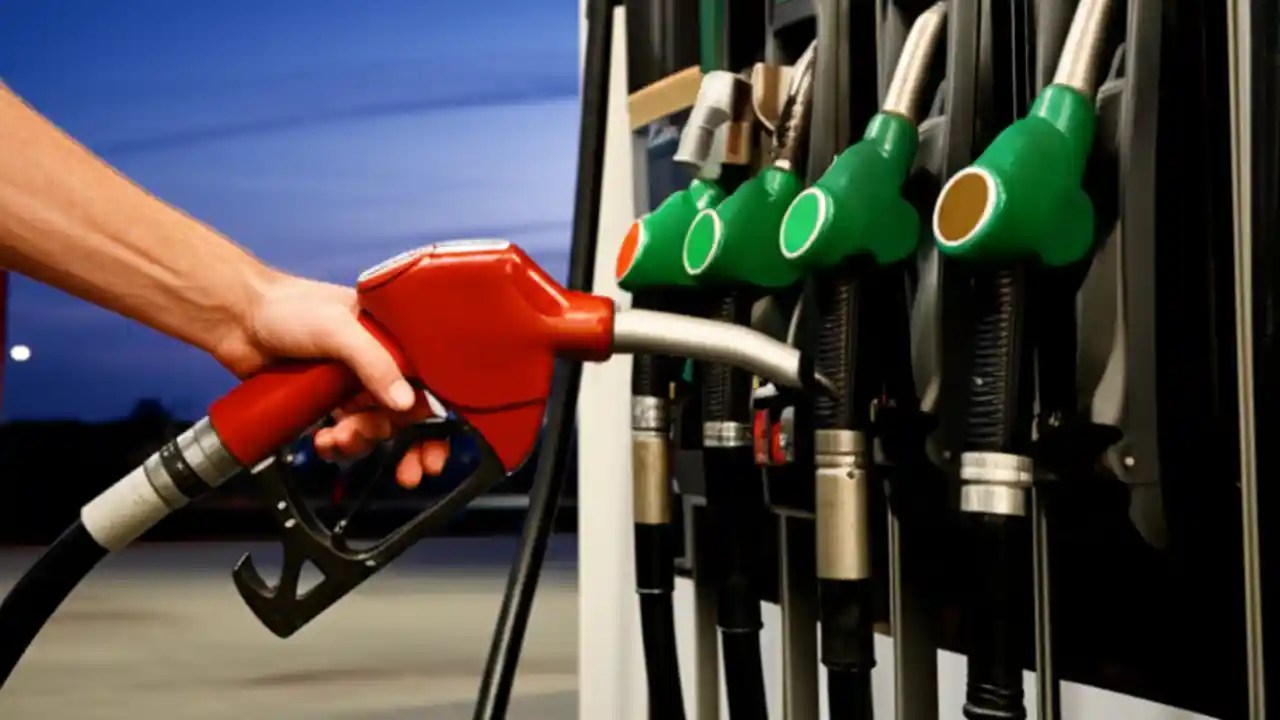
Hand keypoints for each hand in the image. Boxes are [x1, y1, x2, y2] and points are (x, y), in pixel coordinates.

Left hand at [213, 272, 445, 486]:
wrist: (237, 320)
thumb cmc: (287, 308)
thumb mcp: (338, 329)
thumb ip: (374, 363)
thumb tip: (406, 402)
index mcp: (393, 335)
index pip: (430, 380)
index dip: (437, 417)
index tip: (435, 450)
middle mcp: (380, 359)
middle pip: (408, 412)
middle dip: (406, 443)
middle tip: (409, 472)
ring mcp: (355, 383)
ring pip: (377, 427)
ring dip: (363, 442)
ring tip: (339, 440)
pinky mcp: (329, 401)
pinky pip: (347, 432)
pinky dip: (339, 445)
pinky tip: (323, 442)